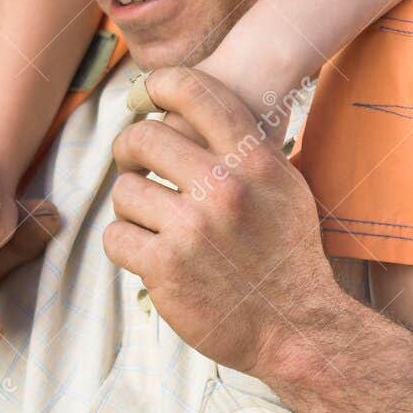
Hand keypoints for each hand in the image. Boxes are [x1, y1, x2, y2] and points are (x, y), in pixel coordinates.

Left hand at [104, 66, 332, 380]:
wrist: (296, 328)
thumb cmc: (287, 255)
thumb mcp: (285, 187)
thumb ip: (246, 148)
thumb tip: (193, 110)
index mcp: (255, 161)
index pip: (193, 92)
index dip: (159, 85)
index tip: (147, 96)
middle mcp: (224, 188)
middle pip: (143, 137)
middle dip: (129, 151)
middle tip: (134, 166)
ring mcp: (192, 228)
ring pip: (125, 191)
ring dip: (131, 207)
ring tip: (151, 222)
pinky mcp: (166, 267)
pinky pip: (116, 237)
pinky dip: (125, 245)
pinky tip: (146, 253)